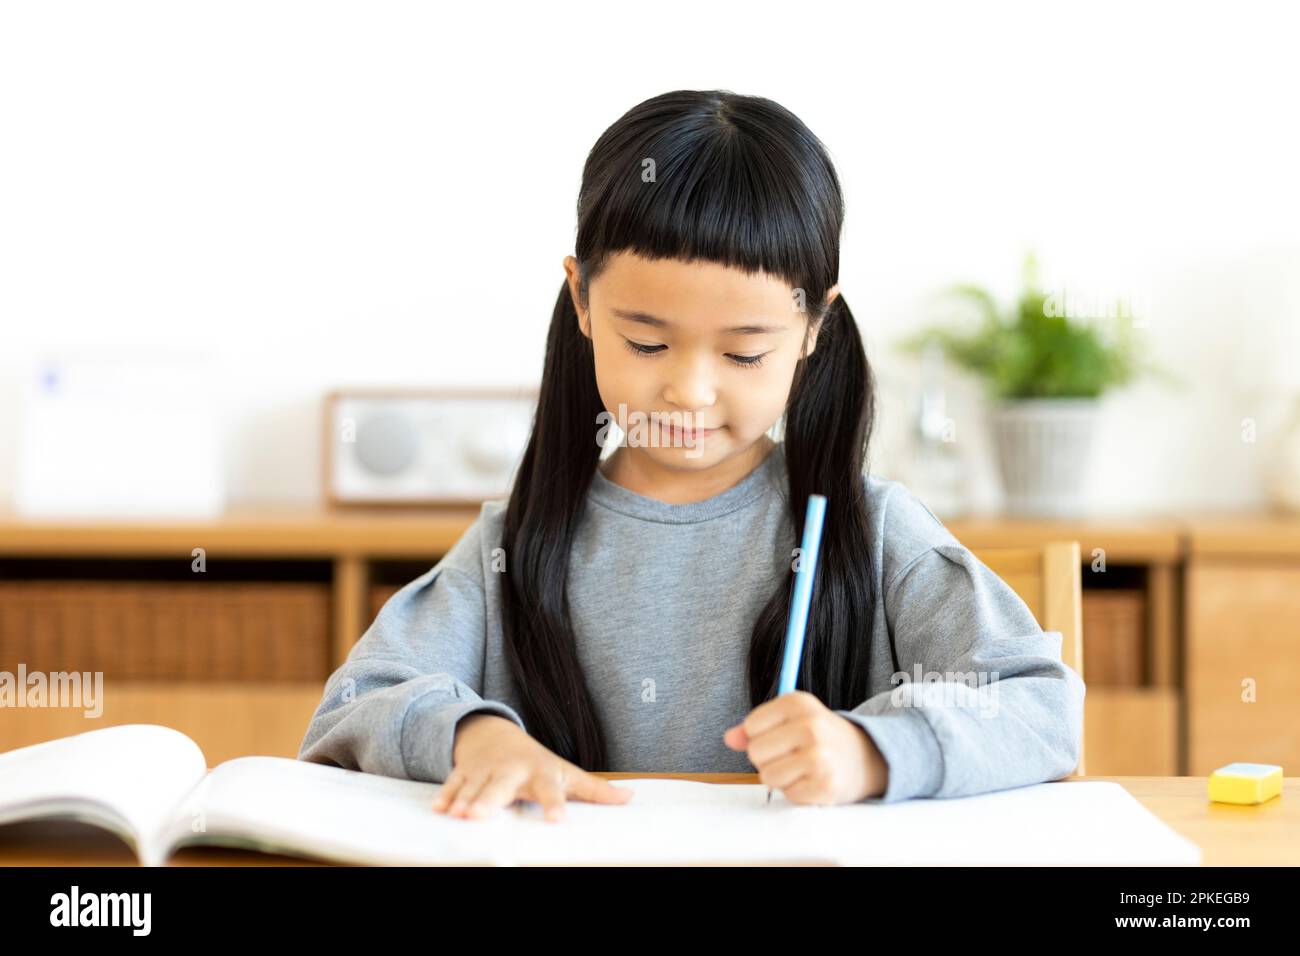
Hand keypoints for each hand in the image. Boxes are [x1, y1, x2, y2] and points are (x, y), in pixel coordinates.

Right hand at [432, 713, 632, 822]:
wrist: (497, 735)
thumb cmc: (538, 763)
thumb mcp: (566, 773)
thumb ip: (595, 790)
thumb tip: (630, 798)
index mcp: (540, 774)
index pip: (550, 790)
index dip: (554, 804)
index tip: (556, 820)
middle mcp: (512, 771)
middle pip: (501, 786)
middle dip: (490, 799)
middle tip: (479, 816)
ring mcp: (486, 769)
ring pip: (474, 786)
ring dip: (464, 800)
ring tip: (457, 815)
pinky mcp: (465, 771)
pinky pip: (453, 783)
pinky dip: (446, 795)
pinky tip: (438, 810)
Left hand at [723, 690, 888, 803]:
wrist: (865, 758)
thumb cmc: (819, 737)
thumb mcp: (789, 720)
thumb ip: (755, 728)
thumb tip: (729, 739)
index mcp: (798, 702)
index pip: (751, 726)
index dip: (760, 736)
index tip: (782, 736)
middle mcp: (810, 726)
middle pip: (756, 753)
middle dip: (768, 759)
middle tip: (792, 755)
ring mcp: (820, 756)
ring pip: (768, 776)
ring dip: (781, 778)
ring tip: (802, 768)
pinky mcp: (826, 785)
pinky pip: (788, 794)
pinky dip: (797, 792)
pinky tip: (813, 781)